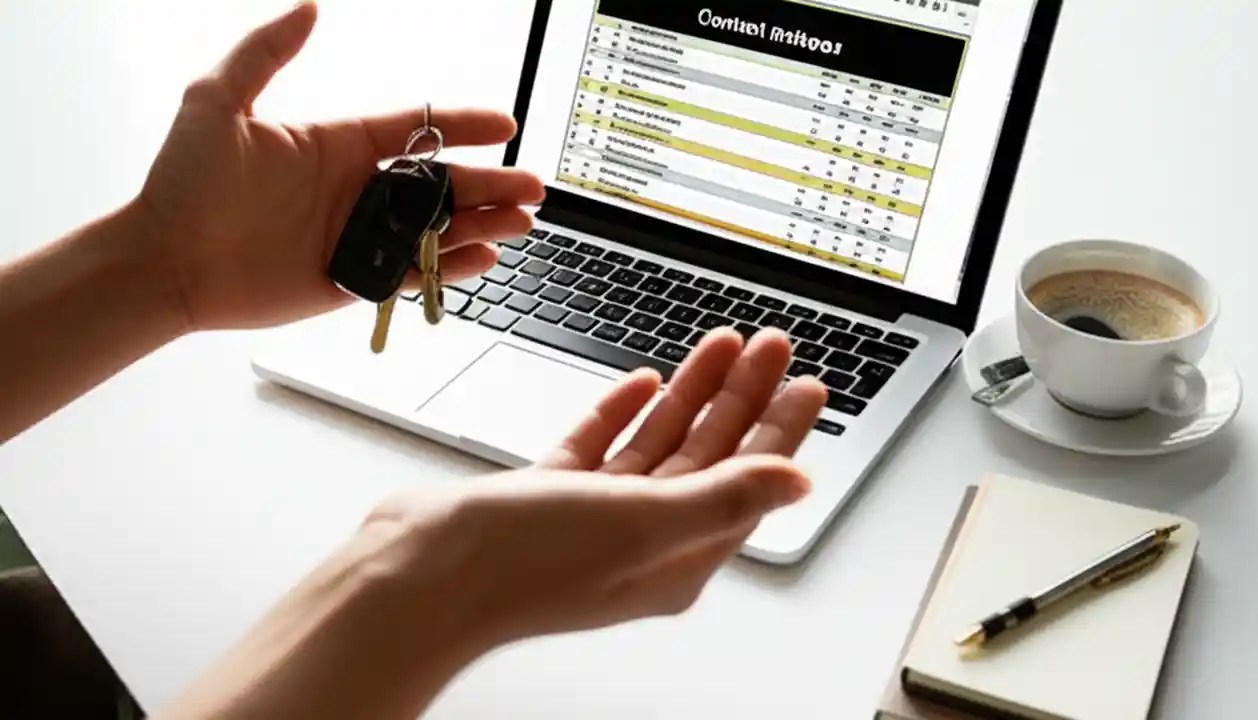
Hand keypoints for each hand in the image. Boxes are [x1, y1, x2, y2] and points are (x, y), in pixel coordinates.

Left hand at [133, 1, 542, 331]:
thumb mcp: (217, 101)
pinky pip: (412, 274)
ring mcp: (357, 236)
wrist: (164, 261)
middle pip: (441, 183)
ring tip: (521, 222)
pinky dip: (451, 269)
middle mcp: (355, 189)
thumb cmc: (181, 183)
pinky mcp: (351, 282)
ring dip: (483, 225)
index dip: (465, 124)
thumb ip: (265, 52)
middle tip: (534, 187)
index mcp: (337, 144)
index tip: (505, 123)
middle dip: (492, 183)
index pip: (417, 128)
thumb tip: (307, 7)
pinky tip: (483, 260)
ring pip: (437, 228)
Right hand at [367, 328, 826, 647]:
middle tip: (769, 346)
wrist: (421, 574)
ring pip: (659, 445)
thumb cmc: (523, 565)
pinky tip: (641, 382)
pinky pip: (602, 448)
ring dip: (691, 394)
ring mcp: (592, 519)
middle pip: (709, 456)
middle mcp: (639, 540)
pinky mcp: (548, 499)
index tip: (805, 384)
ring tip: (722, 345)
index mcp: (674, 558)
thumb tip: (797, 482)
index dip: (780, 429)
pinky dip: (624, 412)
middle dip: (741, 396)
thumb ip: (723, 497)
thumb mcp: (643, 522)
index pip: (747, 482)